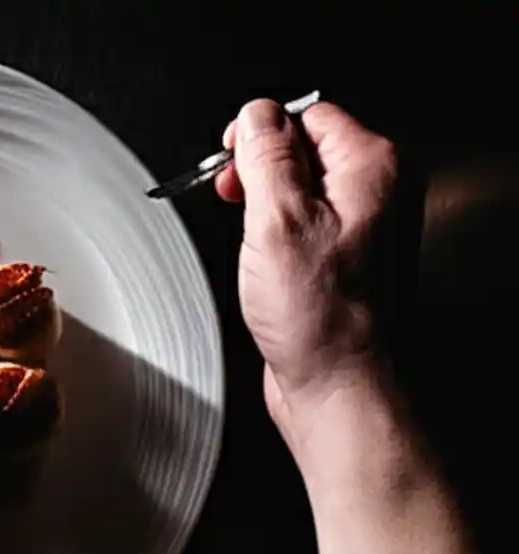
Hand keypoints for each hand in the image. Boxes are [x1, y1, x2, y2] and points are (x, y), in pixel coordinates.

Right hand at [214, 100, 397, 430]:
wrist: (340, 383)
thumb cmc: (323, 317)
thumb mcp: (277, 221)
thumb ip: (265, 156)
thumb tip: (255, 115)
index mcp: (373, 166)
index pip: (307, 115)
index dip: (260, 135)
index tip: (233, 164)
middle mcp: (376, 192)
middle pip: (302, 148)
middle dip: (258, 172)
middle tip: (236, 201)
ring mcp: (361, 226)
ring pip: (296, 189)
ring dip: (262, 208)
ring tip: (254, 243)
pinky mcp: (341, 257)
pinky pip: (299, 224)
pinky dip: (271, 236)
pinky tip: (265, 264)